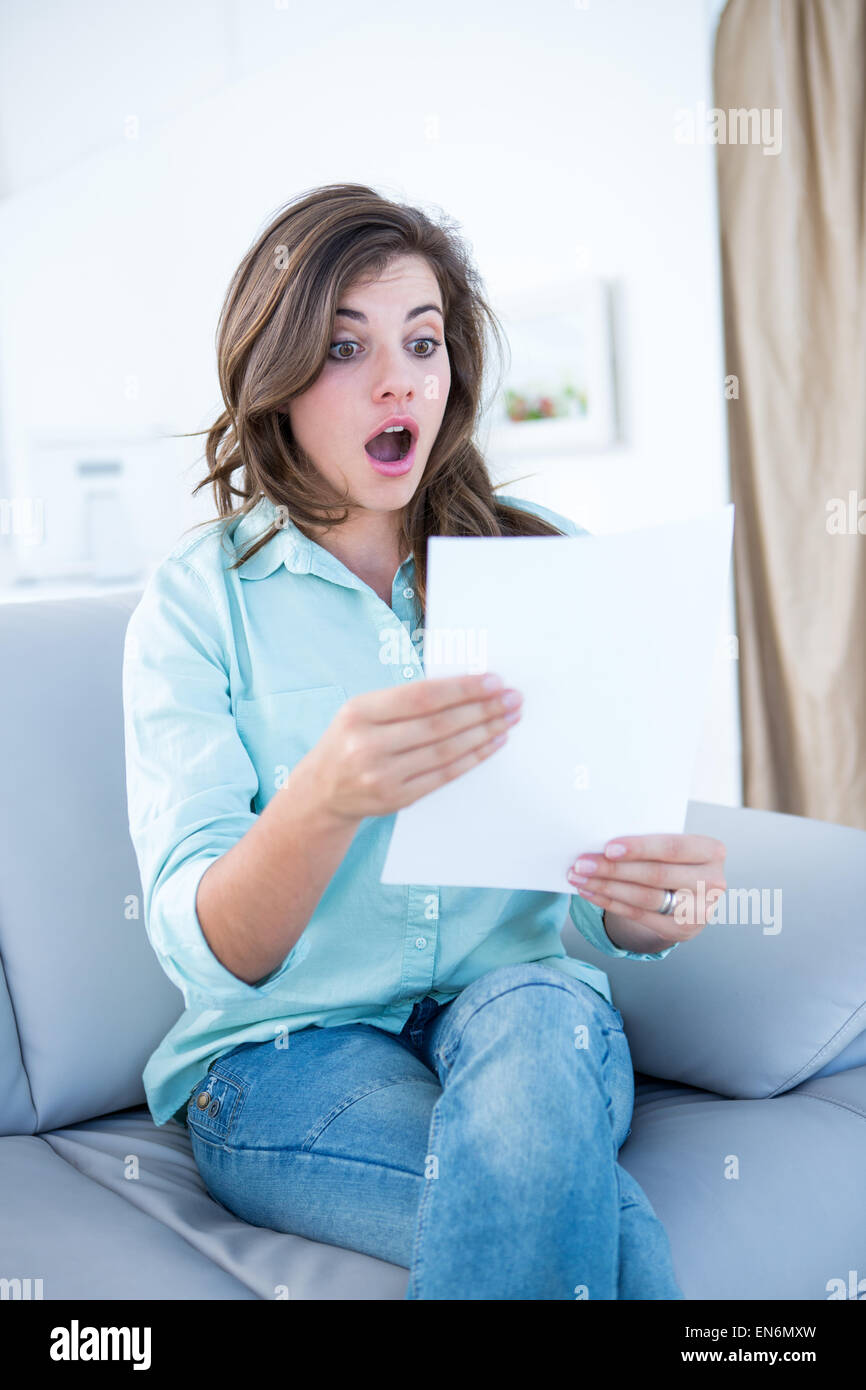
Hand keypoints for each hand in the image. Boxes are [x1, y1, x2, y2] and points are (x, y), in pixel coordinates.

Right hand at [304, 672, 522, 822]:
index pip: (422, 696)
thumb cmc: (350, 741)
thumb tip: (464, 686)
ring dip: (484, 732)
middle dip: (483, 709)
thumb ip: (405, 700)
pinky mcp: (397, 799)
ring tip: (509, 718)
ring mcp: (382, 776)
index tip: (493, 681)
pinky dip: (473, 757)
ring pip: (446, 750)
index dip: (462, 688)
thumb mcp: (363, 711)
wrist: (321, 792)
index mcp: (359, 712)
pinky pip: (444, 775)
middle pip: (439, 724)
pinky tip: (493, 742)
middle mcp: (369, 745)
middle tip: (512, 698)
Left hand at [566, 833, 726, 948]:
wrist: (690, 896)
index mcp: (712, 851)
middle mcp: (712, 882)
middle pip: (656, 875)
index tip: (608, 847)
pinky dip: (610, 902)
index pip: (673, 848)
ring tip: (579, 878)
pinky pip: (639, 914)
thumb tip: (601, 841)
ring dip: (606, 887)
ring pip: (645, 897)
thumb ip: (649, 842)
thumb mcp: (672, 847)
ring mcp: (699, 910)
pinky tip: (589, 892)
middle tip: (581, 863)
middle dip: (614, 869)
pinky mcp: (681, 929)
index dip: (640, 848)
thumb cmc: (673, 860)